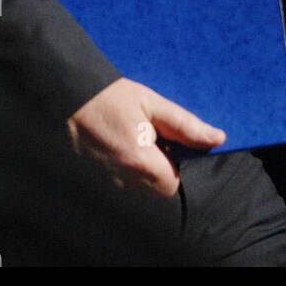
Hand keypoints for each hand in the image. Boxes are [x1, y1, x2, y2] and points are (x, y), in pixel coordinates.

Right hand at [66, 77, 224, 197]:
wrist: (68, 95)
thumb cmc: (111, 97)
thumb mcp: (151, 103)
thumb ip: (185, 125)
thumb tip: (217, 138)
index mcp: (140, 160)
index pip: (171, 185)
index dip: (174, 166)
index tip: (165, 145)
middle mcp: (122, 178)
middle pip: (154, 190)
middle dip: (158, 170)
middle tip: (148, 140)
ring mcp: (105, 180)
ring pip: (135, 189)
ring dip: (140, 172)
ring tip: (130, 141)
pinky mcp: (92, 179)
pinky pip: (117, 183)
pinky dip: (122, 171)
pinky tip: (116, 146)